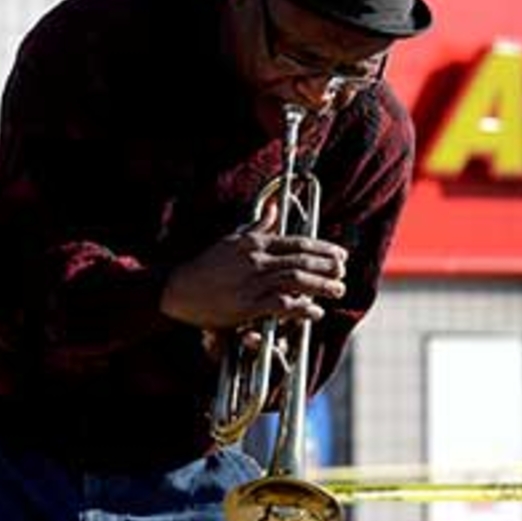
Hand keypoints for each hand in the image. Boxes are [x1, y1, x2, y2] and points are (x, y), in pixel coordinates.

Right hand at [161, 203, 347, 329]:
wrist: (177, 288)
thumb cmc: (205, 265)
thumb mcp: (232, 239)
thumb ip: (258, 225)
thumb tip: (274, 208)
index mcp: (255, 243)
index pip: (297, 242)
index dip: (323, 248)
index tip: (341, 254)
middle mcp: (256, 260)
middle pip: (301, 259)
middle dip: (327, 266)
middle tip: (344, 272)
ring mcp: (251, 282)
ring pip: (296, 279)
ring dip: (321, 285)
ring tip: (338, 290)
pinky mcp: (246, 305)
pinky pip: (281, 304)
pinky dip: (302, 308)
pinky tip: (315, 312)